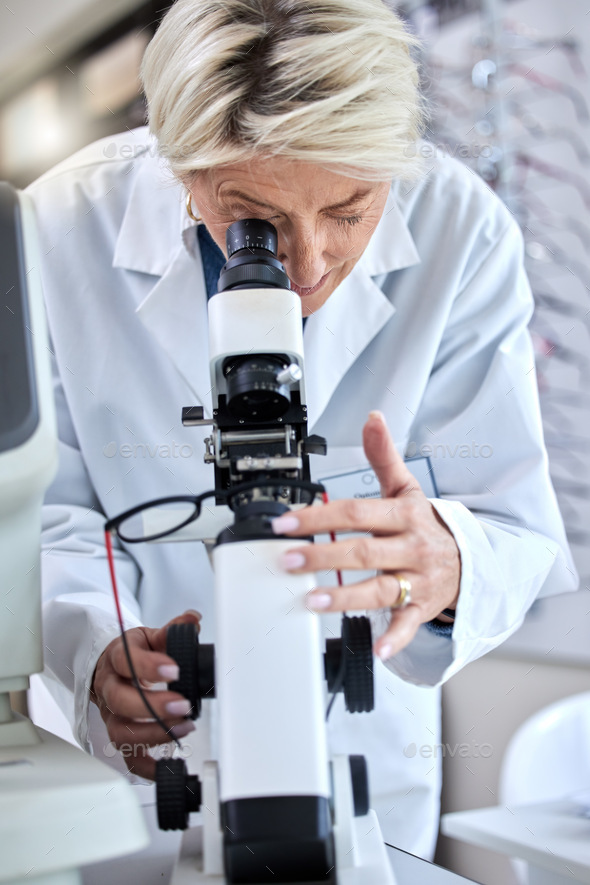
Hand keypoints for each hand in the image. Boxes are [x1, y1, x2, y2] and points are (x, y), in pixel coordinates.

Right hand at [91, 609, 201, 779]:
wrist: (109, 669)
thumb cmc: (132, 653)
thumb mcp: (149, 636)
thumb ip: (172, 630)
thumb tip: (191, 620)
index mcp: (118, 657)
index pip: (126, 661)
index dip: (149, 667)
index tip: (174, 670)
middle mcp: (110, 687)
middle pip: (120, 701)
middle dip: (153, 707)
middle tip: (182, 706)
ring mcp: (112, 714)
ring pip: (121, 731)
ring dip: (153, 735)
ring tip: (183, 729)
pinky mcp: (118, 734)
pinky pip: (126, 756)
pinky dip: (146, 766)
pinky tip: (167, 765)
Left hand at [272, 411, 460, 659]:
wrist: (470, 559)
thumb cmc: (426, 524)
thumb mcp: (406, 488)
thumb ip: (384, 455)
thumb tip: (373, 418)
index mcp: (403, 515)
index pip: (356, 513)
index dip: (319, 518)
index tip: (286, 524)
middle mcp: (411, 546)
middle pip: (362, 551)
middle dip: (323, 557)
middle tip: (288, 560)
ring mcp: (417, 579)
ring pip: (380, 589)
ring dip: (345, 597)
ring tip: (311, 601)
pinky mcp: (422, 606)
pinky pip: (409, 623)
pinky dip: (395, 638)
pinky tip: (377, 648)